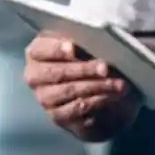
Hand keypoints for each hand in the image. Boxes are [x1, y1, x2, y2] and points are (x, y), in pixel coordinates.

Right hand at [24, 32, 138, 139]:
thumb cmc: (90, 54)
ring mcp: (45, 98)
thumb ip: (83, 38)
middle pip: (56, 72)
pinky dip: (97, 101)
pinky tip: (112, 96)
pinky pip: (76, 109)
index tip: (73, 48)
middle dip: (83, 69)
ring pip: (69, 91)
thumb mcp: (85, 42)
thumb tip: (94, 38)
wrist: (100, 86)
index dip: (56, 49)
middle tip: (105, 67)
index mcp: (37, 51)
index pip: (40, 49)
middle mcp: (35, 76)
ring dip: (96, 86)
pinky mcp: (58, 116)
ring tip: (118, 84)